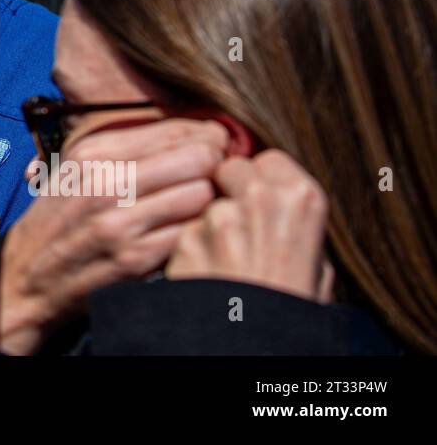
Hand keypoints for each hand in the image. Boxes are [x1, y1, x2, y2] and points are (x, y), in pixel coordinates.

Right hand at [0, 117, 228, 353]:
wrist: (28, 275)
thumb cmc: (62, 216)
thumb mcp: (78, 168)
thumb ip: (129, 147)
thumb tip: (197, 132)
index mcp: (93, 152)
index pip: (177, 129)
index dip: (209, 137)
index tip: (215, 148)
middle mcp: (105, 182)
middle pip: (198, 157)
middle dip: (216, 165)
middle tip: (216, 176)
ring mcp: (119, 223)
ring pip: (201, 195)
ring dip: (208, 201)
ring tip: (200, 205)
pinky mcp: (134, 259)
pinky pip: (190, 233)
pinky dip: (195, 231)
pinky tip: (186, 232)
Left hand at [165, 149, 332, 302]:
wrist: (257, 346)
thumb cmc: (294, 309)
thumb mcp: (318, 264)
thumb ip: (298, 226)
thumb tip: (284, 203)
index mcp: (301, 197)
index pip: (266, 158)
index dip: (260, 179)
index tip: (261, 199)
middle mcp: (259, 200)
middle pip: (230, 168)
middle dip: (229, 190)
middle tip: (241, 225)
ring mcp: (219, 219)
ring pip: (205, 202)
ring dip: (209, 223)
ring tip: (229, 261)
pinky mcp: (186, 240)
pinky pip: (185, 232)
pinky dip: (192, 249)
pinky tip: (211, 275)